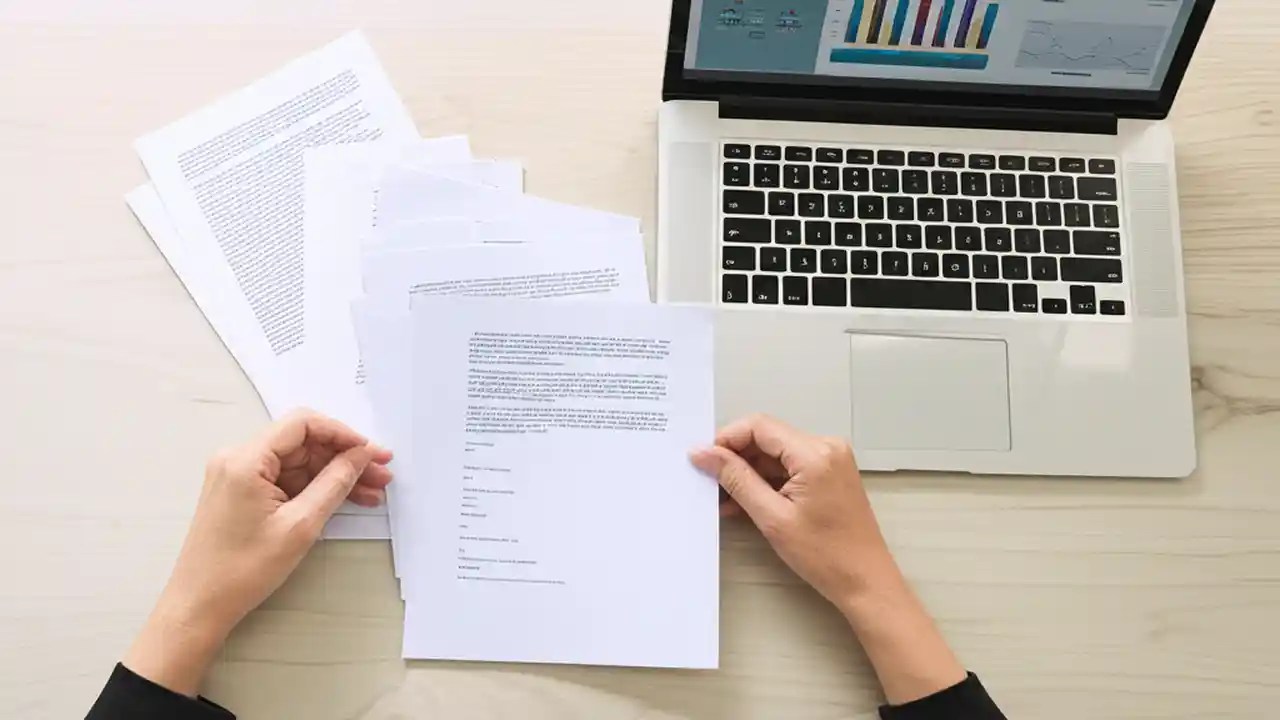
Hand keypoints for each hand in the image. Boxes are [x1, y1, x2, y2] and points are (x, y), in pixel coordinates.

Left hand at [123, 411, 392, 696]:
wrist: (198, 606)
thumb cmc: (243, 570)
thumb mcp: (300, 525)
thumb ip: (334, 483)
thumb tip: (361, 455)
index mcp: (245, 459)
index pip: (302, 424)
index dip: (342, 433)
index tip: (371, 453)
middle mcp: (237, 458)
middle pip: (302, 442)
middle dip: (344, 457)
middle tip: (381, 474)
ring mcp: (237, 475)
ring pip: (297, 462)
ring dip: (334, 474)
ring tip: (371, 492)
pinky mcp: (240, 492)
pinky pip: (285, 479)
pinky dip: (314, 488)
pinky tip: (344, 500)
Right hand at [691, 414, 964, 704]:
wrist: (865, 581)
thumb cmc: (826, 556)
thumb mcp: (772, 517)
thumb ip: (736, 479)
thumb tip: (704, 453)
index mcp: (815, 453)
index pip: (759, 426)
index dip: (726, 439)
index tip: (703, 461)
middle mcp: (826, 447)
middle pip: (767, 437)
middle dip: (735, 458)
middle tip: (709, 483)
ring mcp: (830, 460)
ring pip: (775, 453)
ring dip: (749, 473)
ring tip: (724, 500)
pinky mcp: (829, 474)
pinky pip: (789, 467)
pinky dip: (767, 481)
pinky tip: (745, 502)